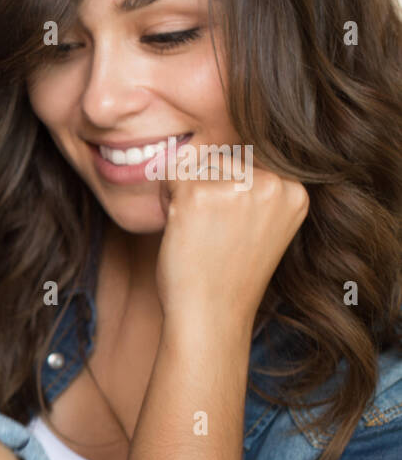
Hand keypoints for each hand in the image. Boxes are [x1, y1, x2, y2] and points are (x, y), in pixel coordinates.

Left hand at [156, 145, 308, 330]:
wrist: (211, 315)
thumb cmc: (226, 276)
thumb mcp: (259, 225)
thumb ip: (254, 189)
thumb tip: (219, 144)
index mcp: (295, 190)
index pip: (246, 161)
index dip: (225, 193)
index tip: (228, 230)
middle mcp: (273, 184)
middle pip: (219, 158)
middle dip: (203, 189)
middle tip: (209, 234)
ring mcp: (236, 187)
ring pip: (194, 165)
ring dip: (183, 194)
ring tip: (197, 232)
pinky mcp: (199, 194)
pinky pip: (169, 175)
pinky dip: (165, 201)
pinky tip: (181, 230)